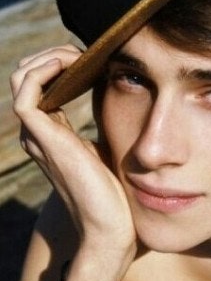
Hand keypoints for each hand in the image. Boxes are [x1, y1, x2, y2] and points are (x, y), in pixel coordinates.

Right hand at [10, 45, 135, 268]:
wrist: (110, 227)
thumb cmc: (115, 193)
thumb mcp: (108, 147)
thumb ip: (101, 123)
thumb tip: (116, 97)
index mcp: (52, 134)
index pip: (43, 84)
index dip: (62, 63)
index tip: (92, 58)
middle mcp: (38, 132)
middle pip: (28, 76)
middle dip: (55, 55)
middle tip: (86, 53)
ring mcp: (36, 135)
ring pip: (23, 77)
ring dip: (50, 57)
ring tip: (80, 55)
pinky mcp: (41, 137)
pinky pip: (26, 91)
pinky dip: (45, 69)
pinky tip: (74, 65)